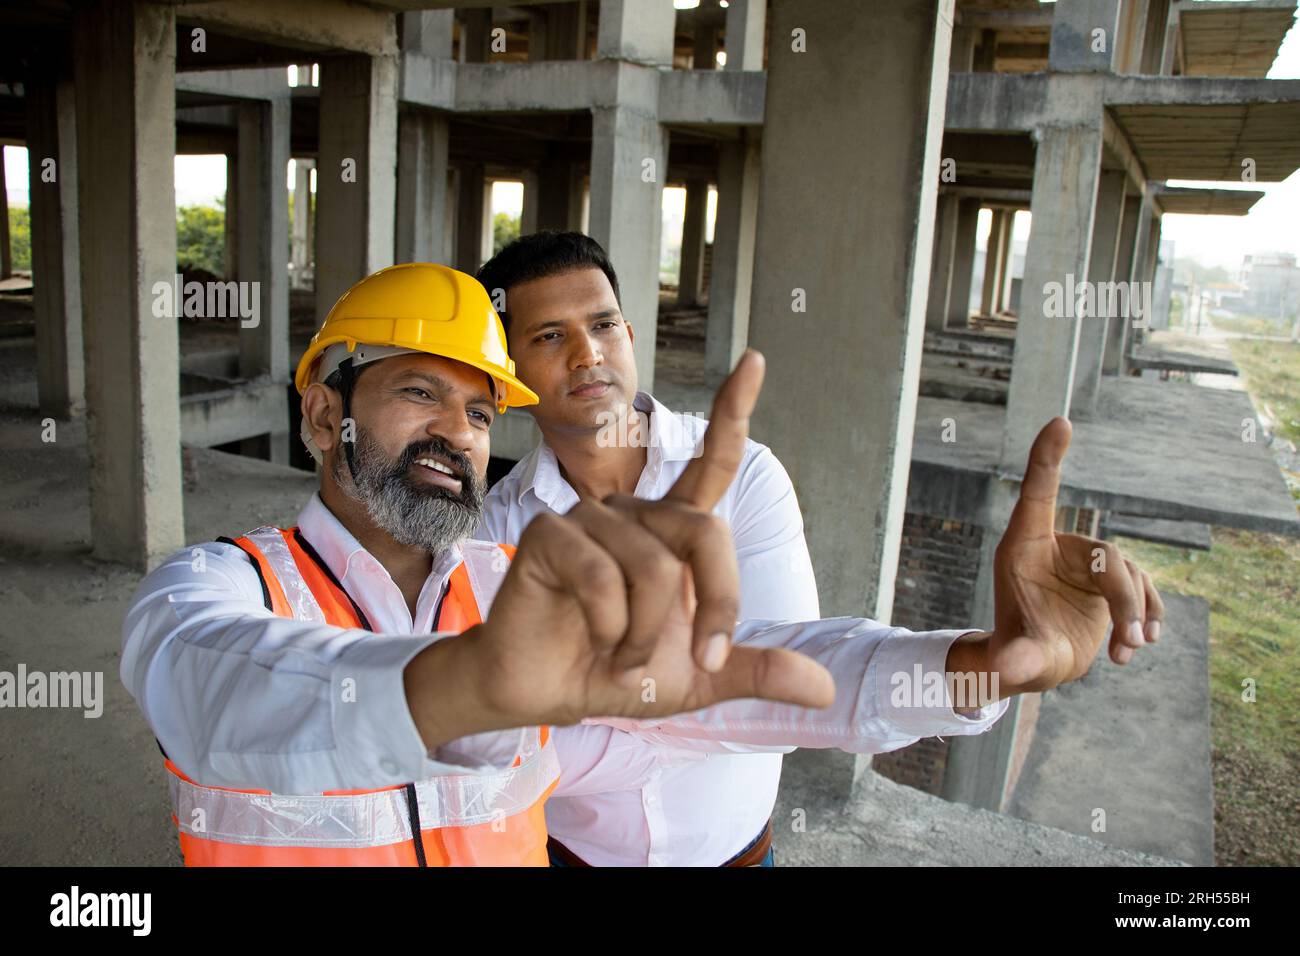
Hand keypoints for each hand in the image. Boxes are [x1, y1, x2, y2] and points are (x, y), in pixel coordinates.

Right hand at [409, 350, 834, 743]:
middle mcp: (634, 514)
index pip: (709, 465)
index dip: (733, 413)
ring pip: (655, 569)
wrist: (545, 695)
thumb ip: (756, 670)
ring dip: (648, 636)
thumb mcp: (698, 677)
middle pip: (706, 533)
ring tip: (622, 659)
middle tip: (701, 661)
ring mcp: (590, 518)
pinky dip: (611, 628)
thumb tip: (826, 690)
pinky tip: (594, 641)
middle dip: (716, 605)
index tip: (755, 360)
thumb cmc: (614, 671)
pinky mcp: (549, 533)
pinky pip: (603, 577)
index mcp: (670, 533)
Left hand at [977, 417, 1163, 697]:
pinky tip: (1139, 645)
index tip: (1061, 422)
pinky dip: (1149, 617)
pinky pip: (1144, 592)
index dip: (1048, 457)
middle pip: (1108, 556)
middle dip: (1124, 598)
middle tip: (1129, 640)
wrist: (1036, 665)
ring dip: (1138, 613)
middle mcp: (1059, 548)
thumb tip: (1009, 670)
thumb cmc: (1016, 653)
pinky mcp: (1113, 586)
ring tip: (1127, 651)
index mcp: (1024, 547)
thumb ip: (1014, 660)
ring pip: (1131, 575)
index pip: (1039, 494)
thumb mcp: (1013, 659)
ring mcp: (1089, 566)